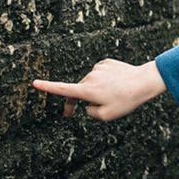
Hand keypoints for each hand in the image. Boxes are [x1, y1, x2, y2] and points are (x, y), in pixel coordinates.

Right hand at [32, 59, 166, 121]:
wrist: (143, 82)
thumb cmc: (126, 101)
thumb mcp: (106, 116)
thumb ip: (90, 112)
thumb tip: (86, 104)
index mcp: (88, 91)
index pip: (63, 90)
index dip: (47, 87)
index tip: (34, 83)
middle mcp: (90, 77)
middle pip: (78, 91)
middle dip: (76, 101)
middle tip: (69, 114)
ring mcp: (98, 68)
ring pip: (91, 83)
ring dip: (96, 90)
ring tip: (113, 95)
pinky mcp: (106, 63)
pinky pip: (100, 75)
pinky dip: (104, 81)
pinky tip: (116, 84)